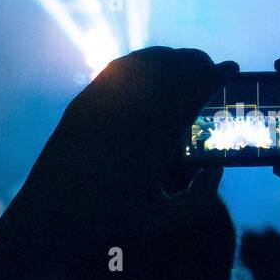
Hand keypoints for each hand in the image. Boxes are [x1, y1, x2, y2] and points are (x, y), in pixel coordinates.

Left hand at [19, 47, 232, 240]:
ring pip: (143, 62)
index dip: (215, 76)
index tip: (231, 68)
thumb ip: (201, 197)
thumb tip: (217, 167)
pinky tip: (150, 68)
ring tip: (183, 63)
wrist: (48, 217)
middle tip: (210, 67)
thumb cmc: (109, 222)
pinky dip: (140, 61)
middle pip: (170, 70)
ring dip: (168, 58)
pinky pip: (116, 69)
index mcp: (154, 142)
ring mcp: (102, 104)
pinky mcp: (82, 102)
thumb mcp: (164, 218)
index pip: (192, 94)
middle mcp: (128, 115)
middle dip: (195, 62)